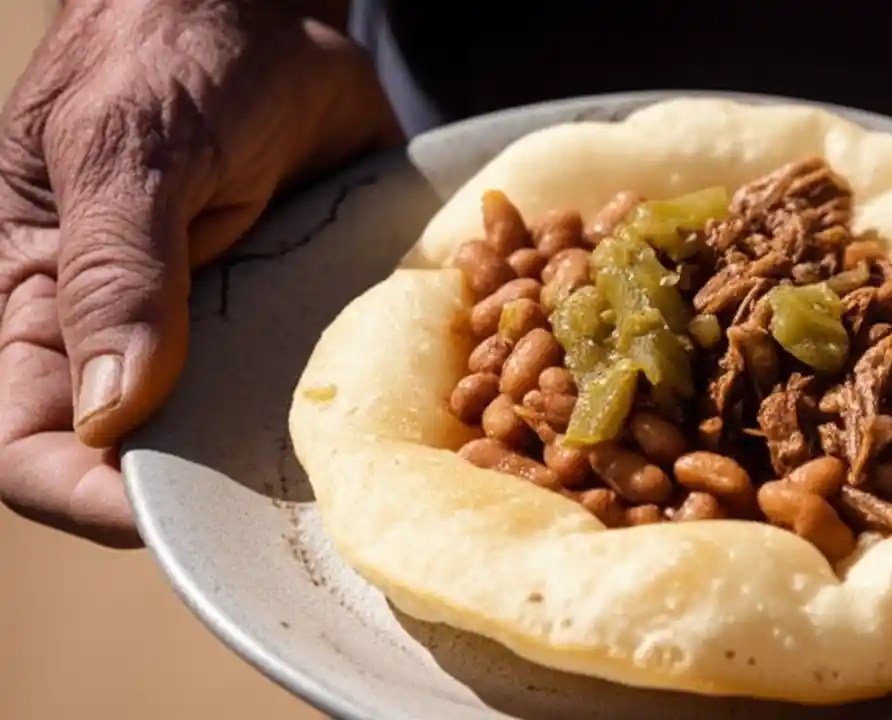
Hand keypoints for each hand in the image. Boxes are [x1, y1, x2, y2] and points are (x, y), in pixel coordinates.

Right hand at [0, 0, 399, 546]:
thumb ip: (115, 271)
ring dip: (294, 466)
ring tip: (358, 483)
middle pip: (152, 462)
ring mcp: (223, 329)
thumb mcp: (127, 152)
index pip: (32, 444)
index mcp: (49, 308)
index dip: (84, 496)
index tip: (167, 517)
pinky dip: (354, 404)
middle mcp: (134, 336)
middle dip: (210, 499)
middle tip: (292, 515)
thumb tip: (110, 414)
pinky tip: (404, 420)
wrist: (270, 12)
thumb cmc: (170, 60)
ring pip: (243, 437)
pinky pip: (319, 381)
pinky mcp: (299, 311)